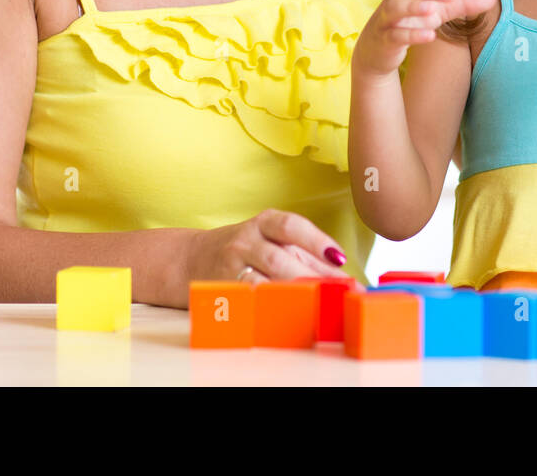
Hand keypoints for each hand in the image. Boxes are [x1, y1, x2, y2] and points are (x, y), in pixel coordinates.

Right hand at [183, 209, 360, 296]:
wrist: (190, 258)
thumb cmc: (245, 250)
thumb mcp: (273, 241)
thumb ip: (308, 256)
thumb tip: (346, 277)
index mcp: (264, 222)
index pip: (292, 226)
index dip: (317, 240)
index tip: (339, 258)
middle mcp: (246, 239)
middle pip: (279, 257)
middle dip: (309, 276)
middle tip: (334, 292)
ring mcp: (231, 265)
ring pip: (262, 281)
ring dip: (291, 294)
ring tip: (315, 304)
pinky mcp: (222, 288)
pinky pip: (248, 298)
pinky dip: (268, 306)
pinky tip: (286, 313)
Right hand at [351, 0, 495, 78]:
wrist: (379, 49)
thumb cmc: (411, 22)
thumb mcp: (439, 11)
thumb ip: (463, 4)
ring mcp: (387, 19)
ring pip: (396, 8)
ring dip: (415, 7)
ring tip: (434, 12)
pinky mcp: (384, 39)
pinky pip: (395, 34)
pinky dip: (411, 34)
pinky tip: (429, 35)